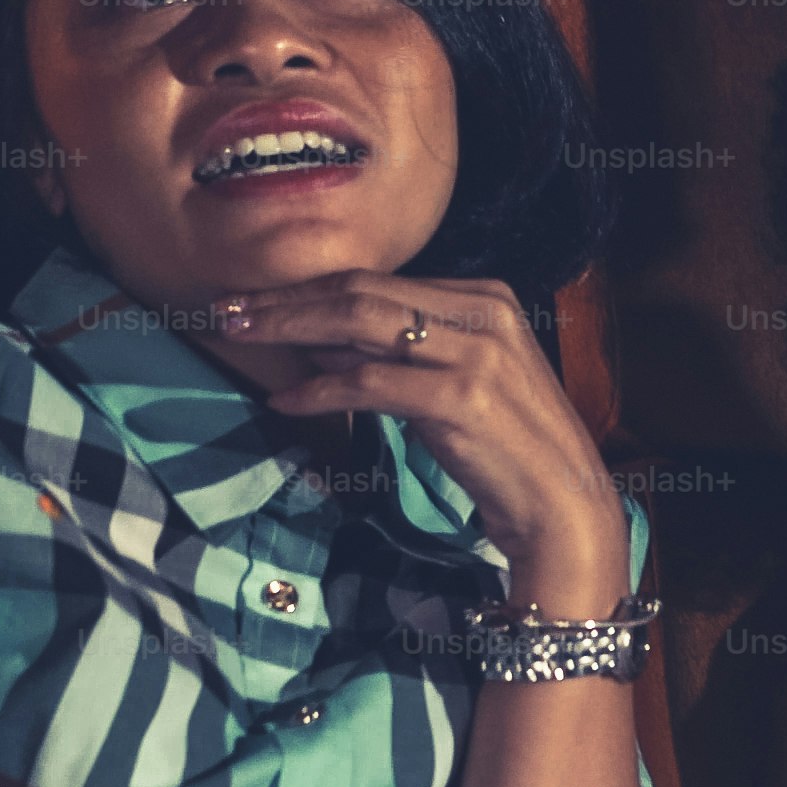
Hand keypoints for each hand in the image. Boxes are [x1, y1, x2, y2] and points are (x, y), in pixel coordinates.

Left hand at [217, 271, 626, 615]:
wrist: (563, 504)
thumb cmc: (507, 448)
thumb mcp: (456, 383)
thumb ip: (398, 353)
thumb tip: (317, 336)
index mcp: (487, 297)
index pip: (378, 281)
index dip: (306, 289)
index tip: (251, 300)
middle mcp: (486, 312)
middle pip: (361, 292)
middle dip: (283, 300)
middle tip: (224, 311)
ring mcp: (478, 352)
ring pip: (359, 323)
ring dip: (287, 329)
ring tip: (237, 337)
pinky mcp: (463, 397)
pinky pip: (371, 383)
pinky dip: (321, 390)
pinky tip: (287, 402)